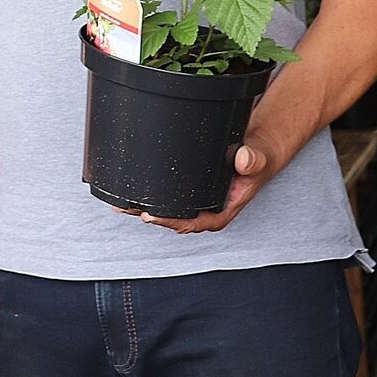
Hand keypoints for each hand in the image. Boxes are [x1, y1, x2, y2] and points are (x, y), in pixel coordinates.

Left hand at [132, 140, 274, 233]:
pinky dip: (148, 195)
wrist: (255, 153)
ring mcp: (195, 202)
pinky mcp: (188, 192)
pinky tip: (130, 190)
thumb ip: (252, 161)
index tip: (148, 216)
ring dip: (142, 207)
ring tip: (119, 202)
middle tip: (124, 207)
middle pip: (172, 219)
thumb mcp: (257, 160)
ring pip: (165, 210)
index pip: (191, 223)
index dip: (169, 221)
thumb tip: (243, 159)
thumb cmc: (256, 162)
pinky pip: (166, 198)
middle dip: (147, 215)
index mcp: (220, 212)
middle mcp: (205, 211)